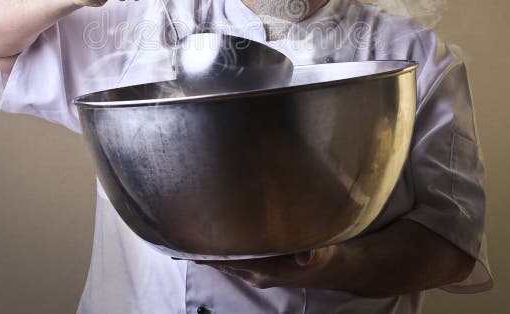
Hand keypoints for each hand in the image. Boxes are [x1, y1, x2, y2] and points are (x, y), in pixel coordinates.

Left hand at [196, 246, 338, 289]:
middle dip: (204, 252)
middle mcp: (255, 275)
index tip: (194, 244)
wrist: (327, 269)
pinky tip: (205, 245)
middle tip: (182, 235)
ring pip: (225, 265)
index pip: (233, 260)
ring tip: (186, 239)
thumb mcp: (319, 251)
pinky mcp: (255, 272)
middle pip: (223, 263)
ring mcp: (253, 275)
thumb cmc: (320, 255)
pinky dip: (217, 255)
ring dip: (208, 254)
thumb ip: (309, 253)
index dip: (214, 253)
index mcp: (267, 269)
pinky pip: (230, 264)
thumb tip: (304, 256)